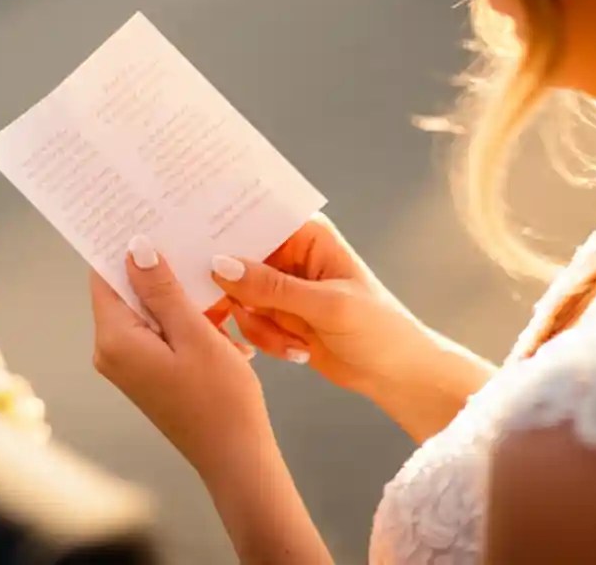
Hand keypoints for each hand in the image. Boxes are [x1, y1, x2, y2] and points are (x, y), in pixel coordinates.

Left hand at [90, 236, 273, 478]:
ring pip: (144, 308)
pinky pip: (156, 328)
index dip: (120, 243)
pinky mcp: (146, 371)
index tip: (139, 212)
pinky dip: (179, 314)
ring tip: (200, 261)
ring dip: (172, 289)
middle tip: (177, 226)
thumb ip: (162, 291)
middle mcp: (110, 351)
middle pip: (123, 289)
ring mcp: (127, 364)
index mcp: (115, 340)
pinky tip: (211, 305)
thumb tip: (135, 248)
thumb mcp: (195, 335)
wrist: (235, 457)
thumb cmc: (220, 399)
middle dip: (151, 262)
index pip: (104, 276)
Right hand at [206, 216, 494, 441]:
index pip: (255, 220)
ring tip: (296, 342)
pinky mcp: (276, 315)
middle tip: (249, 312)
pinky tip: (297, 350)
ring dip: (259, 324)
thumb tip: (220, 265)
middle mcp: (290, 254)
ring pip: (237, 296)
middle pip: (236, 259)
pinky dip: (264, 339)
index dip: (225, 231)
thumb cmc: (379, 330)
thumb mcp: (326, 306)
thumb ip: (272, 287)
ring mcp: (281, 287)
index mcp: (307, 234)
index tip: (198, 246)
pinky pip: (247, 320)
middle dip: (239, 292)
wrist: (397, 376)